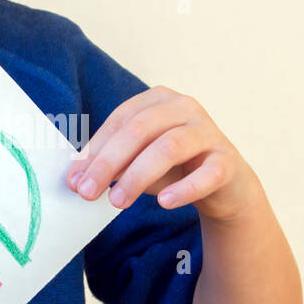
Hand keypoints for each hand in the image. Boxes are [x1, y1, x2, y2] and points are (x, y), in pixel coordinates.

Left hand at [65, 86, 256, 223]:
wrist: (225, 184)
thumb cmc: (175, 167)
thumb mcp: (138, 161)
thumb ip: (110, 164)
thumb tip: (76, 179)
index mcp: (158, 100)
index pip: (120, 120)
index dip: (95, 150)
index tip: (75, 180)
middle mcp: (185, 107)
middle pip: (140, 130)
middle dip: (109, 163)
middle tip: (88, 193)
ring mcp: (209, 132)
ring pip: (169, 148)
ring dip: (138, 176)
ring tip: (117, 202)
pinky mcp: (228, 160)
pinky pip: (207, 173)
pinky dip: (185, 189)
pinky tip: (165, 203)